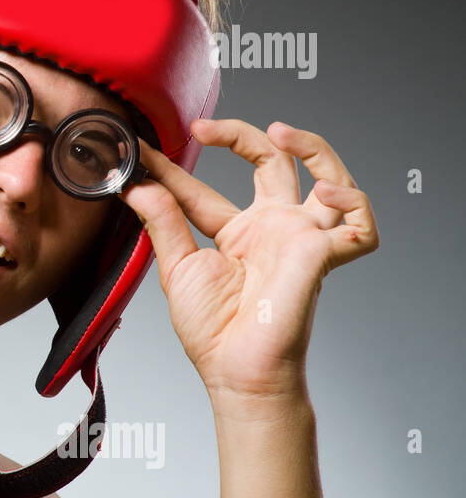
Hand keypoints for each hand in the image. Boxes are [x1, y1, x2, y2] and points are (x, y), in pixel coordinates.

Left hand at [118, 119, 378, 405]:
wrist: (237, 371)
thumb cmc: (212, 331)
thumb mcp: (177, 267)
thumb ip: (161, 222)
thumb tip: (137, 184)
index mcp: (234, 233)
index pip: (202, 188)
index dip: (172, 168)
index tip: (143, 153)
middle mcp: (271, 229)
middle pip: (273, 163)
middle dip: (243, 135)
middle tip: (204, 126)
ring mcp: (300, 239)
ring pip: (329, 176)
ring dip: (313, 147)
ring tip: (281, 132)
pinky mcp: (323, 255)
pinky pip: (360, 224)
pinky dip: (352, 201)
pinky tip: (325, 191)